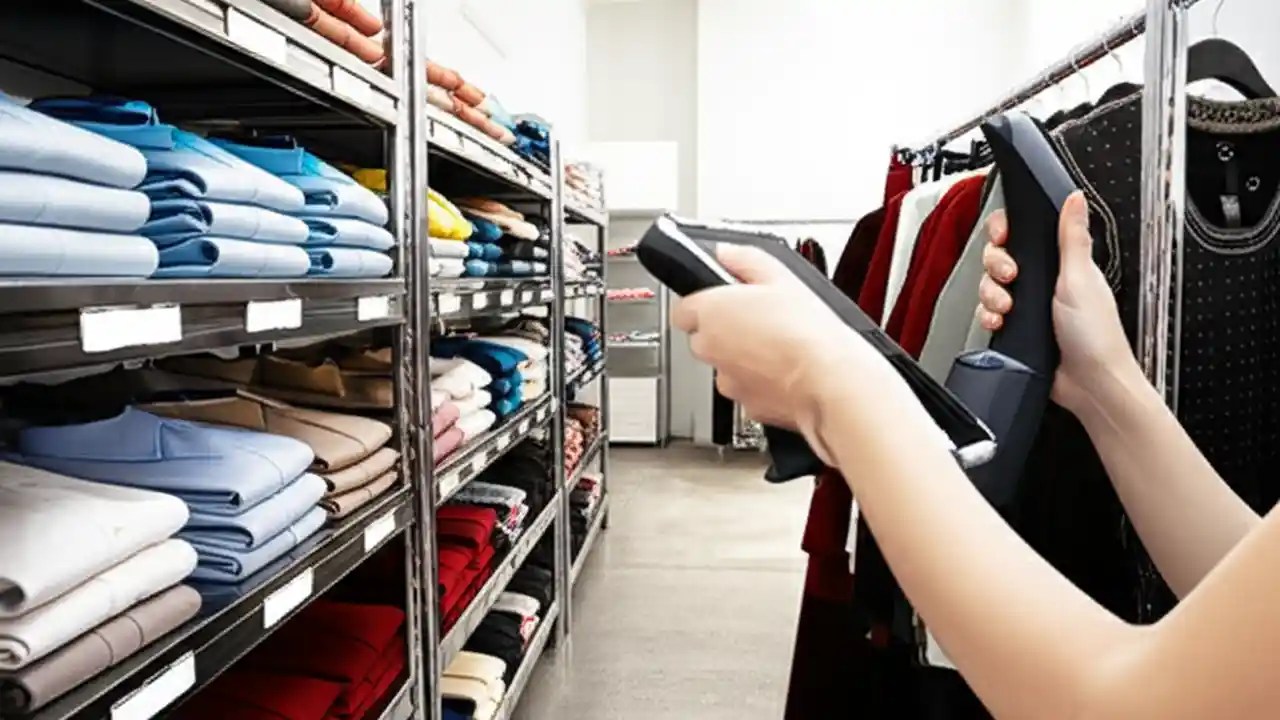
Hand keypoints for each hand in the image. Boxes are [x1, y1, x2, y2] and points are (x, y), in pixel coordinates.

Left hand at [671, 245, 900, 453]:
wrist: (829, 381)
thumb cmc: (807, 331)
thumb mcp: (780, 276)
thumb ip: (744, 260)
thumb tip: (726, 253)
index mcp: (710, 313)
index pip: (684, 309)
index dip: (706, 303)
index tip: (727, 300)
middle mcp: (710, 350)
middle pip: (704, 338)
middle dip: (726, 330)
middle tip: (760, 319)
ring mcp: (728, 381)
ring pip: (726, 366)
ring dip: (745, 357)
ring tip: (780, 346)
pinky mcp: (748, 406)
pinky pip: (749, 389)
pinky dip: (763, 382)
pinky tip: (788, 370)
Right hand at [977, 191, 1140, 414]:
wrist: (1089, 383)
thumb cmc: (1095, 334)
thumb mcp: (1080, 278)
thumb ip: (1072, 237)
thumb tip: (1075, 199)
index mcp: (1061, 263)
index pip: (1024, 233)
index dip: (1006, 230)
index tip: (1004, 237)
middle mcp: (1042, 281)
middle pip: (1000, 257)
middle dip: (996, 265)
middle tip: (1011, 276)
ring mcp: (1028, 305)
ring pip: (990, 286)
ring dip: (992, 295)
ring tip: (1008, 307)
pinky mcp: (1017, 328)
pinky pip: (988, 314)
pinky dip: (988, 317)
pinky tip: (999, 322)